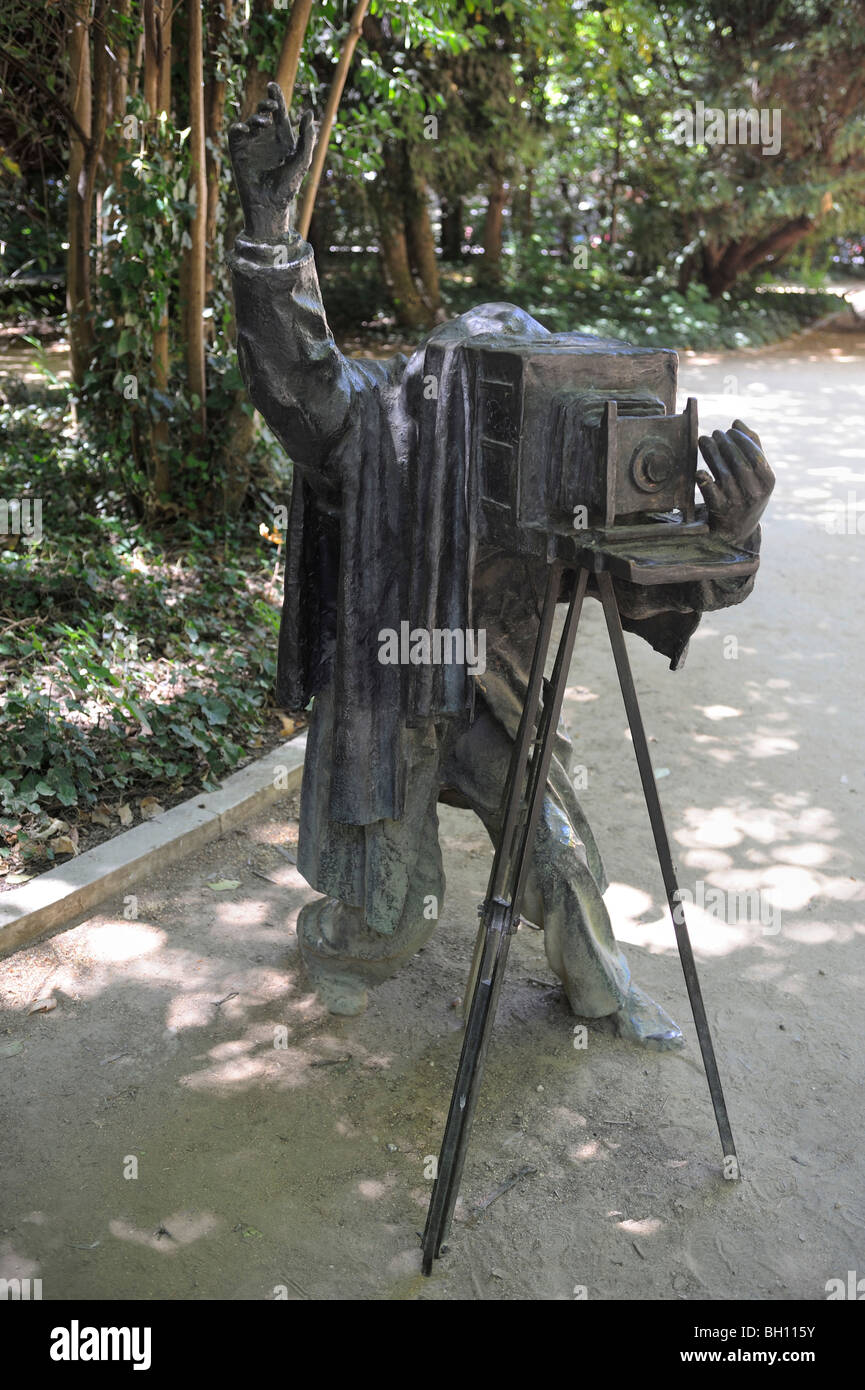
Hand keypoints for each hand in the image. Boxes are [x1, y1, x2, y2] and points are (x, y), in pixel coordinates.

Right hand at [228, 81, 314, 241]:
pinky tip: (245, 130)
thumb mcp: (302, 160)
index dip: (275, 97)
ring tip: (262, 123)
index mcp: (282, 138)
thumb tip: (308, 112)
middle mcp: (266, 138)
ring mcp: (251, 145)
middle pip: (263, 112)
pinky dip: (238, 128)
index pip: (279, 112)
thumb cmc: (288, 186)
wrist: (270, 205)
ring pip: (250, 121)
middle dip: (266, 104)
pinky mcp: (238, 152)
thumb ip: (307, 138)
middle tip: (272, 106)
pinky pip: (235, 134)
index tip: (272, 86)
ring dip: (256, 118)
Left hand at [696, 419, 774, 545]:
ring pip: (723, 473)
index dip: (741, 440)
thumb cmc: (748, 494)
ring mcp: (738, 502)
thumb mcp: (757, 474)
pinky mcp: (720, 510)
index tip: (729, 430)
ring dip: (712, 453)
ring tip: (704, 440)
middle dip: (725, 444)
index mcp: (768, 481)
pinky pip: (711, 492)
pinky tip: (699, 470)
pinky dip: (705, 480)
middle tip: (714, 433)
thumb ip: (752, 447)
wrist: (737, 531)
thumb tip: (737, 422)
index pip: (755, 455)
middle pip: (738, 462)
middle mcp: (755, 493)